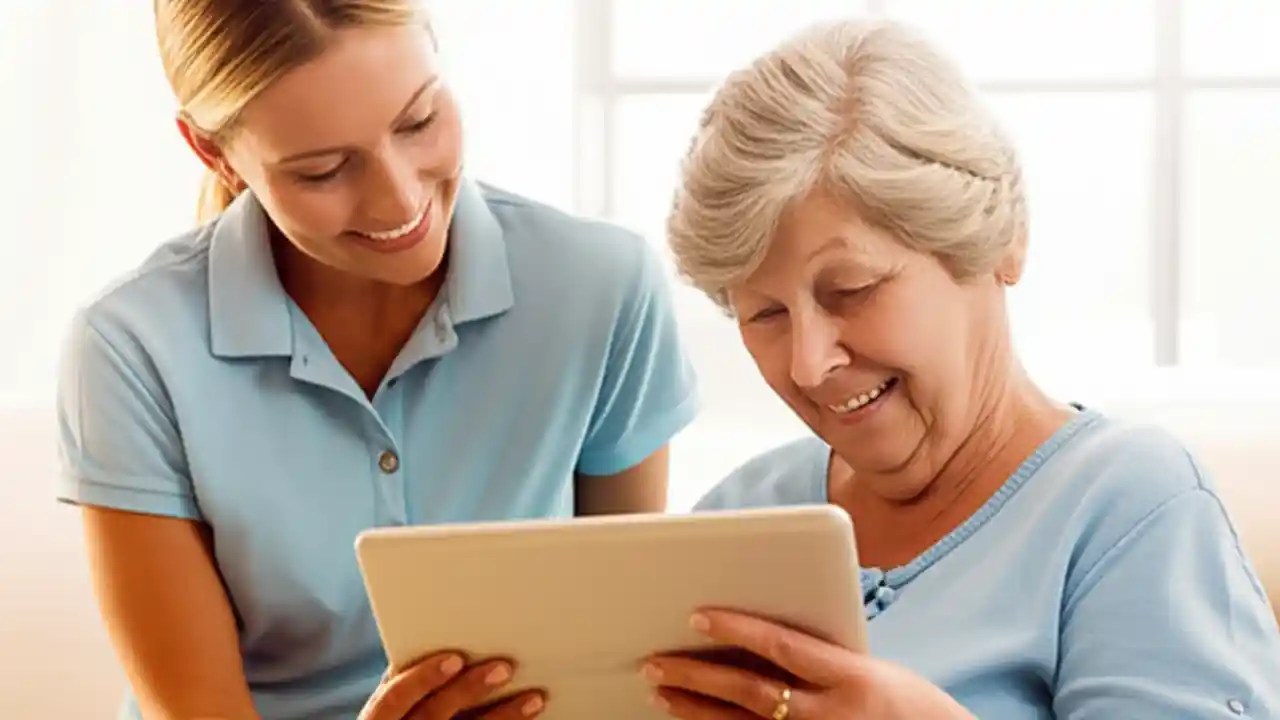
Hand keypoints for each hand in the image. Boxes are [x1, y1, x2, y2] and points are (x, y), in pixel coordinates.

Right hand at [359, 651, 545, 719]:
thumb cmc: (402, 712)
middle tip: (504, 667)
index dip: (422, 678)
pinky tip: (531, 716)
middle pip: (433, 715)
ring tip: (534, 697)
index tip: (455, 658)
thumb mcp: (393, 699)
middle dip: (469, 690)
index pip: (392, 698)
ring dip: (503, 716)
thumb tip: (456, 634)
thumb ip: (412, 675)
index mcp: (378, 716)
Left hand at [642, 609, 972, 718]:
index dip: (736, 629)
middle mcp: (829, 716)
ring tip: (661, 692)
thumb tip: (756, 634)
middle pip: (749, 692)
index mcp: (850, 677)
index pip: (781, 646)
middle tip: (655, 662)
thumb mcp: (867, 667)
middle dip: (697, 676)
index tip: (697, 617)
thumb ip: (817, 653)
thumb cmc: (904, 701)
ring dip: (696, 709)